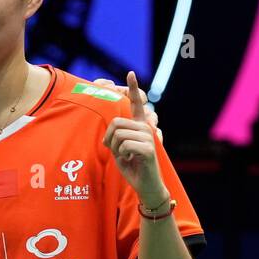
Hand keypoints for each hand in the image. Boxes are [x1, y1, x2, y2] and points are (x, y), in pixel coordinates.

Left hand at [104, 71, 166, 204]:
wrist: (145, 185)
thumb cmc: (132, 166)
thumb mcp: (119, 148)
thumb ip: (115, 136)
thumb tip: (111, 129)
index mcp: (139, 125)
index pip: (136, 104)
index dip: (133, 88)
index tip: (130, 72)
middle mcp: (145, 127)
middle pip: (115, 123)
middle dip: (109, 140)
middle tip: (118, 151)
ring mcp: (148, 136)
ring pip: (119, 135)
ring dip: (116, 149)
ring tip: (126, 156)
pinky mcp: (148, 148)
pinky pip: (125, 145)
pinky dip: (123, 155)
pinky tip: (132, 160)